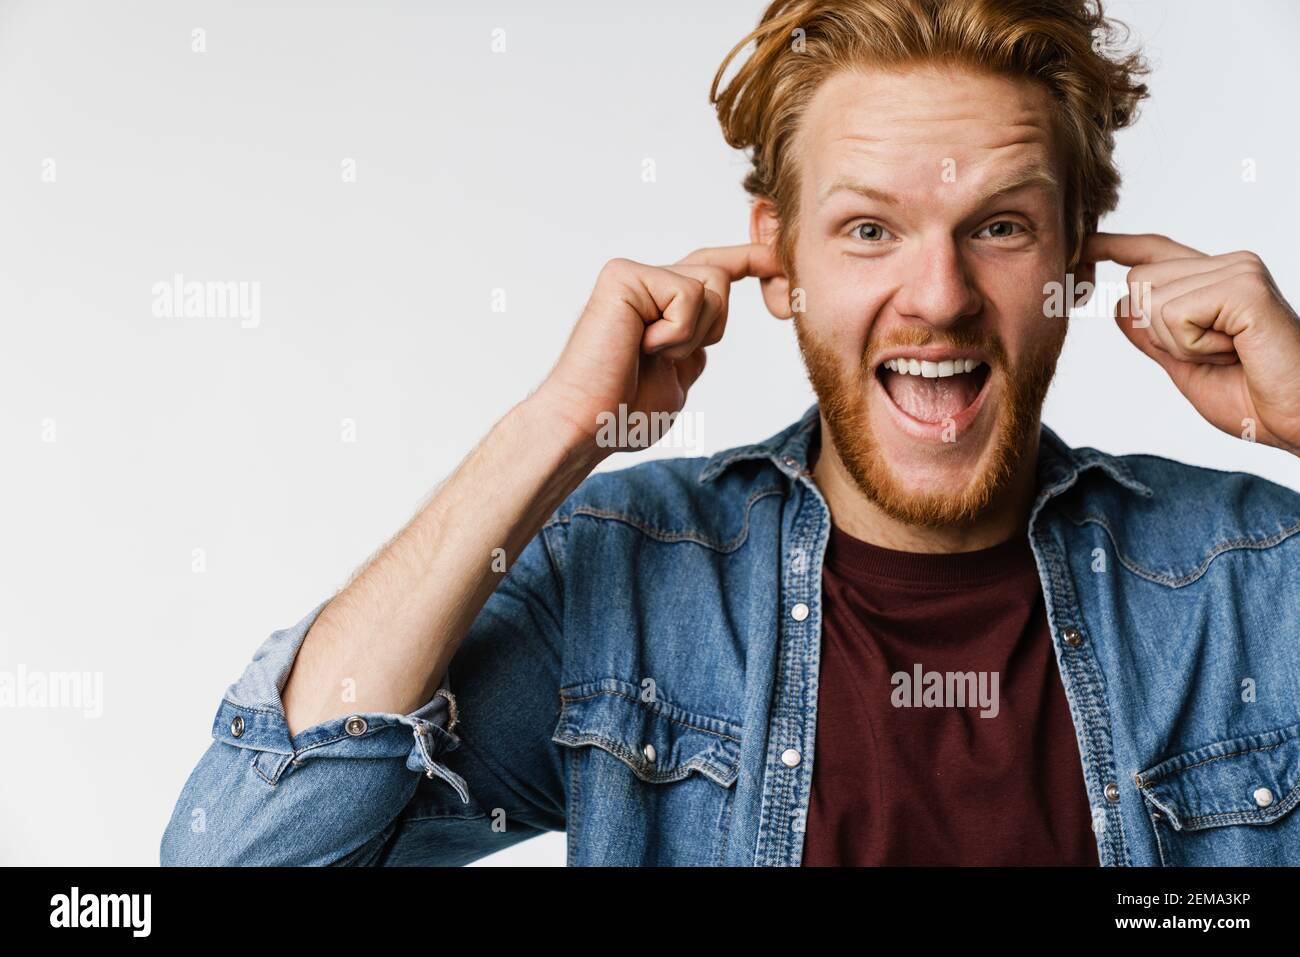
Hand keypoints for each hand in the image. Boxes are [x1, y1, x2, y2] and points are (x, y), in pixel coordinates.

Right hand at [530, 243, 781, 457]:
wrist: (590, 425)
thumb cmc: (624, 411)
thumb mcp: (678, 375)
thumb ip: (695, 343)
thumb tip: (713, 322)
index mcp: (658, 304)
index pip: (711, 268)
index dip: (748, 259)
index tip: (776, 260)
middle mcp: (645, 282)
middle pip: (719, 277)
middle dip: (711, 327)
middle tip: (666, 357)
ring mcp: (633, 275)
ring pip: (710, 285)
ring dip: (692, 334)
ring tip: (650, 353)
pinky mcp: (623, 276)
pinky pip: (687, 295)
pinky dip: (676, 333)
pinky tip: (642, 347)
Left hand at [1084, 232, 1299, 453]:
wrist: (1299, 420)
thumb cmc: (1255, 399)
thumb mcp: (1186, 367)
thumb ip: (1153, 337)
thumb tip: (1118, 307)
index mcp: (1215, 281)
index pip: (1155, 252)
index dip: (1116, 247)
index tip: (1085, 245)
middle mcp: (1228, 265)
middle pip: (1137, 282)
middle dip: (1158, 332)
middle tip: (1215, 354)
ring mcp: (1238, 270)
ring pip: (1150, 299)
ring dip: (1179, 344)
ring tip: (1230, 353)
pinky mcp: (1244, 287)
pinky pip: (1173, 314)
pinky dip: (1193, 346)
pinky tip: (1234, 351)